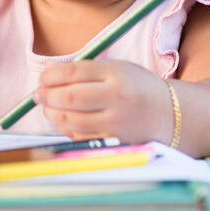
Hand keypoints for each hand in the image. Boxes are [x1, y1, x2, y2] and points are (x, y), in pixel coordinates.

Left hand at [33, 59, 173, 144]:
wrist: (171, 114)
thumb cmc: (137, 88)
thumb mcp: (118, 69)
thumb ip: (84, 70)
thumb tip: (48, 71)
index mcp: (117, 74)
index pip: (73, 72)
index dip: (51, 75)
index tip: (42, 78)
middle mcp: (116, 98)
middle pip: (69, 97)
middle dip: (47, 96)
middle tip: (39, 94)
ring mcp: (115, 122)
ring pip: (70, 120)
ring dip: (52, 113)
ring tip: (48, 107)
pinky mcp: (113, 141)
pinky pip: (79, 136)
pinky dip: (65, 129)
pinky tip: (63, 121)